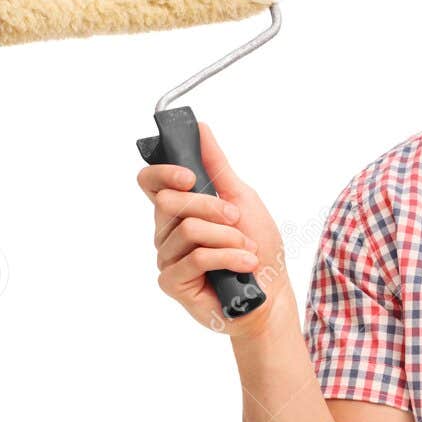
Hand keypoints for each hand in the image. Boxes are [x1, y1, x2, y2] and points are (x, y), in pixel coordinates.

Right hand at [136, 121, 295, 339]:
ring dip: (227, 238)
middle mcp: (167, 232)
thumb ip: (217, 166)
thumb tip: (201, 129)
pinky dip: (227, 258)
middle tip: (236, 219)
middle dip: (211, 207)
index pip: (150, 182)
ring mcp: (167, 258)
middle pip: (170, 202)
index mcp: (179, 210)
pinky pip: (196, 258)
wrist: (271, 292)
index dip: (163, 173)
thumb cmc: (258, 248)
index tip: (190, 176)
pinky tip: (244, 266)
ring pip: (188, 230)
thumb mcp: (241, 198)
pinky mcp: (173, 282)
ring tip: (246, 250)